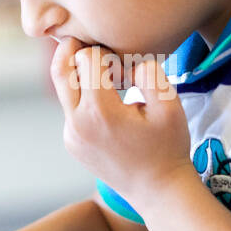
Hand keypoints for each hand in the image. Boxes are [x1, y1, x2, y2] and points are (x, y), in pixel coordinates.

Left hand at [49, 38, 191, 208]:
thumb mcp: (170, 106)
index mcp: (99, 111)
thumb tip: (128, 62)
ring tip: (107, 77)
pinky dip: (84, 97)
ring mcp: (71, 135)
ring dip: (80, 75)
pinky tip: (109, 104)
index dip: (104, 51)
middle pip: (60, 70)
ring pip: (64, 90)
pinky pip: (71, 109)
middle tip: (88, 39)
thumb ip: (150, 73)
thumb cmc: (167, 147)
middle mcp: (77, 123)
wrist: (157, 190)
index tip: (122, 62)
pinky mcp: (71, 142)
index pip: (86, 59)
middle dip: (73, 50)